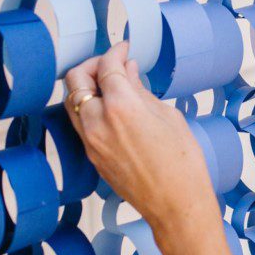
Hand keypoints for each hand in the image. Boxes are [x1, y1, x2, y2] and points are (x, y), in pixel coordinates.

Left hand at [63, 41, 219, 241]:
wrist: (176, 205)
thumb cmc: (182, 163)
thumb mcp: (167, 116)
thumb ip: (141, 91)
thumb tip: (128, 72)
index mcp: (121, 106)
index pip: (106, 67)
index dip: (115, 52)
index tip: (124, 49)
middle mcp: (98, 122)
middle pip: (76, 79)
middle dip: (92, 65)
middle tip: (112, 63)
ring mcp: (90, 141)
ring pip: (73, 102)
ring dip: (86, 87)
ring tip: (110, 85)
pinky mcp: (92, 156)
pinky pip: (80, 123)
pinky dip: (90, 108)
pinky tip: (111, 108)